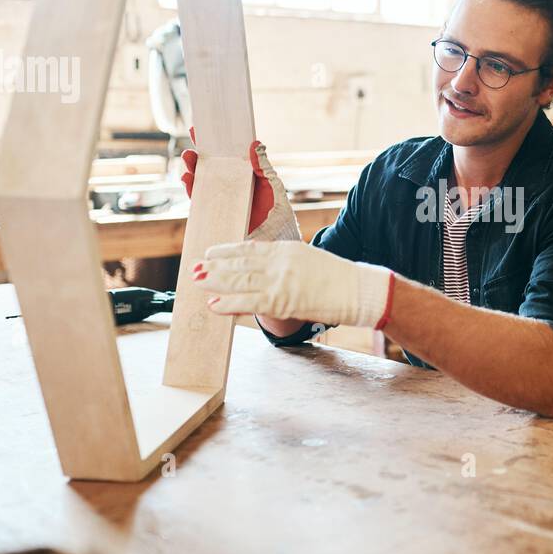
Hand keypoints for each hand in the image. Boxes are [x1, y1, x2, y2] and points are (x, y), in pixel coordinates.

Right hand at [181, 127, 299, 240]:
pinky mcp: (213, 210)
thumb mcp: (270, 183)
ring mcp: (219, 195)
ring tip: (188, 157)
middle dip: (198, 151)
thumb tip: (255, 143)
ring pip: (199, 178)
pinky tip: (188, 178)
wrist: (272, 233)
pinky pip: (198, 198)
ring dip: (191, 166)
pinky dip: (191, 188)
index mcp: (239, 172)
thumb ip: (262, 165)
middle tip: (193, 140)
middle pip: (207, 164)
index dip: (212, 141)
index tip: (201, 128)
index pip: (223, 153)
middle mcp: (226, 182)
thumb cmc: (274, 206)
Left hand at [193, 240, 394, 328]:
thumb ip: (286, 263)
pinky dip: (228, 304)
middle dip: (215, 266)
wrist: (358, 289)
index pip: (249, 248)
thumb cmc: (338, 279)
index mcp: (287, 249)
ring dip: (216, 282)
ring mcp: (280, 280)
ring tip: (197, 281)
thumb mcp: (309, 261)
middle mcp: (280, 261)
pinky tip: (214, 305)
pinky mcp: (283, 301)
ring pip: (239, 281)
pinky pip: (248, 302)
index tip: (210, 251)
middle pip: (239, 263)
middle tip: (194, 267)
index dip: (227, 251)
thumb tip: (266, 270)